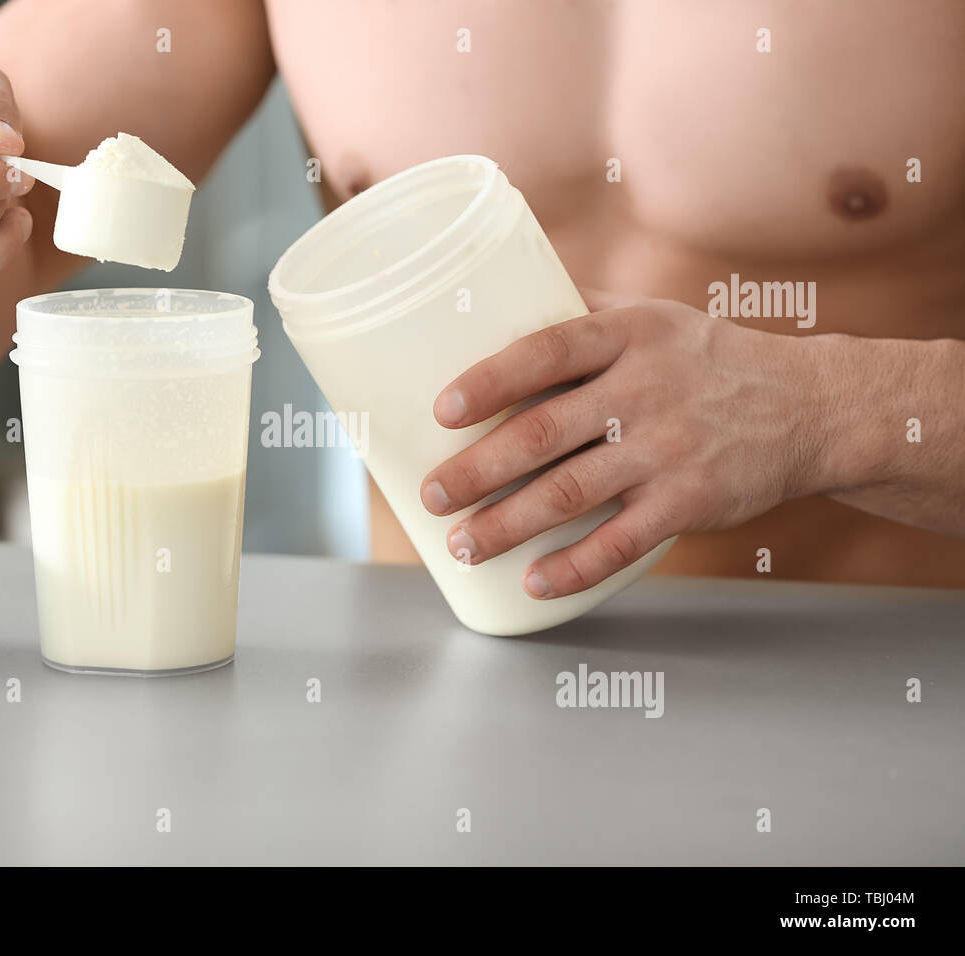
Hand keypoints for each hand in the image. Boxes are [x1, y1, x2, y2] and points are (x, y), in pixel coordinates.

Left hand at [420, 291, 836, 598]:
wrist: (811, 407)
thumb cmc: (708, 360)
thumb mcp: (656, 317)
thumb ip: (586, 311)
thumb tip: (500, 291)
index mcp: (629, 334)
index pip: (546, 350)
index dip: (489, 381)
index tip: (441, 412)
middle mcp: (646, 389)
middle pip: (543, 432)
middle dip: (477, 470)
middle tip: (431, 496)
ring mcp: (669, 449)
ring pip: (569, 494)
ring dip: (506, 526)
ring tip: (461, 544)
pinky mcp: (690, 502)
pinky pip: (620, 543)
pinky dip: (573, 567)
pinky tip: (533, 582)